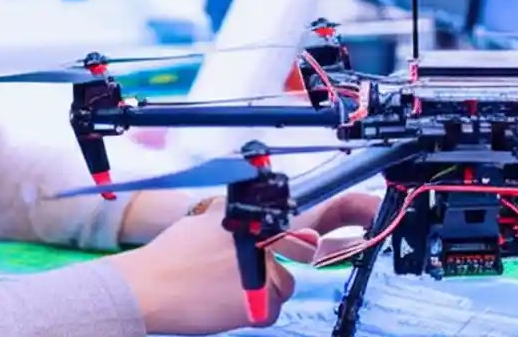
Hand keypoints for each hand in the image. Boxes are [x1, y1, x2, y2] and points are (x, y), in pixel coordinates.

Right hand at [105, 191, 381, 333]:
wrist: (146, 289)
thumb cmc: (172, 257)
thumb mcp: (210, 221)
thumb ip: (243, 218)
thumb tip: (266, 219)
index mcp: (255, 217)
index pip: (313, 209)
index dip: (349, 208)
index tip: (372, 206)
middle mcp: (266, 243)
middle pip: (293, 254)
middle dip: (276, 258)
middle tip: (246, 261)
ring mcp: (265, 274)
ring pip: (280, 285)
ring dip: (256, 289)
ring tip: (216, 284)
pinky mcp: (260, 305)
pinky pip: (268, 309)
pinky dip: (248, 310)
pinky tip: (219, 302)